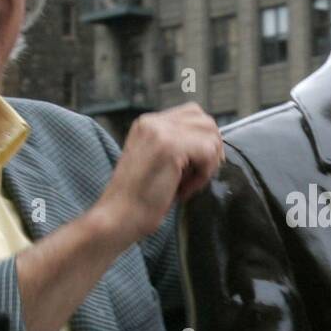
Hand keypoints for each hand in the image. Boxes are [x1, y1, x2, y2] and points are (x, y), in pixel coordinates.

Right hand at [96, 103, 223, 245]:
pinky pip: (208, 152)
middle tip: (198, 176)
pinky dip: (203, 174)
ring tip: (188, 183)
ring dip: (208, 163)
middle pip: (206, 121)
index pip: (193, 114)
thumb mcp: (157, 161)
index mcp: (148, 123)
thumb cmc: (138, 198)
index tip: (200, 165)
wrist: (118, 216)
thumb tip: (211, 144)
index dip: (205, 140)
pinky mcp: (169, 147)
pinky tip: (184, 189)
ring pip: (210, 136)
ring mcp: (161, 132)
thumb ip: (177, 145)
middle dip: (212, 150)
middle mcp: (153, 121)